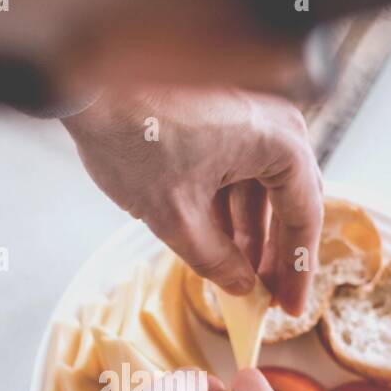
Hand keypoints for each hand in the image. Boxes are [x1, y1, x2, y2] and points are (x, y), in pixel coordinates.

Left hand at [64, 87, 322, 315]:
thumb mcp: (176, 217)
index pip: (304, 217)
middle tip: (268, 297)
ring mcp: (249, 115)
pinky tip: (218, 241)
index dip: (296, 270)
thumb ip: (216, 260)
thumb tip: (241, 286)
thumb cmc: (133, 136)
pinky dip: (231, 207)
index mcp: (279, 142)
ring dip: (251, 232)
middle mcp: (275, 122)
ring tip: (239, 276)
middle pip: (289, 201)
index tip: (289, 306)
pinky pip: (239, 169)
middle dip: (275, 253)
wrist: (87, 84)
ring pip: (262, 187)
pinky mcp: (223, 115)